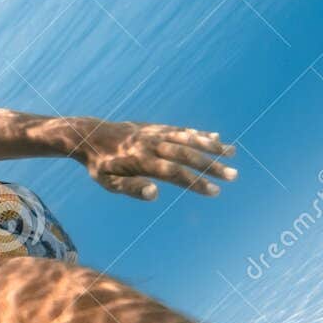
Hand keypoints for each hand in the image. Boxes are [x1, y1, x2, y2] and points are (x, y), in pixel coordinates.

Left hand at [70, 119, 236, 200]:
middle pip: (187, 155)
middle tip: (234, 176)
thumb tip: (155, 194)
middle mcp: (152, 144)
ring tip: (233, 153)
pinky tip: (214, 136)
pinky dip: (198, 134)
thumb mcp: (108, 181)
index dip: (196, 183)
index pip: (175, 173)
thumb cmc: (99, 165)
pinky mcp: (155, 128)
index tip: (215, 191)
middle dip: (212, 166)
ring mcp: (155, 133)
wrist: (89, 135)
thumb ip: (131, 188)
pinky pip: (180, 130)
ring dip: (212, 146)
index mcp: (142, 160)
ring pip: (188, 139)